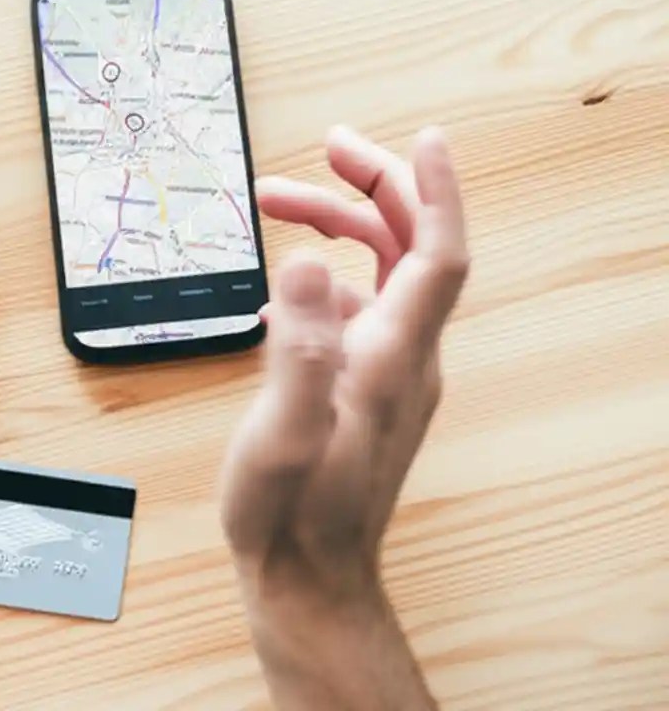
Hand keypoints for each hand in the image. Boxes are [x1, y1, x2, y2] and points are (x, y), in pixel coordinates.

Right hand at [222, 127, 469, 708]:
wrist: (306, 576)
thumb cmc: (292, 514)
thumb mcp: (283, 431)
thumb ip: (297, 347)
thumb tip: (302, 263)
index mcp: (390, 357)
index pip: (438, 253)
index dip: (435, 190)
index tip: (423, 138)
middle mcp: (400, 357)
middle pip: (411, 249)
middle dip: (373, 188)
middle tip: (325, 151)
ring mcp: (385, 372)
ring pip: (381, 273)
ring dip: (339, 227)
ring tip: (277, 204)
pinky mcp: (363, 387)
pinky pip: (359, 308)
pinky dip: (327, 276)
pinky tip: (284, 286)